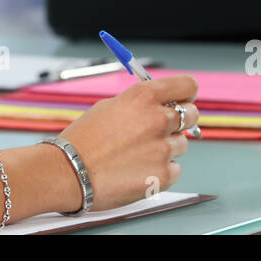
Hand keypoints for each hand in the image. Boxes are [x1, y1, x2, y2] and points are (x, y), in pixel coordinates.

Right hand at [54, 75, 198, 211]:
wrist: (68, 171)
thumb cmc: (83, 140)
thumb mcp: (110, 107)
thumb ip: (140, 104)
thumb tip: (159, 107)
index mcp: (143, 97)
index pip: (187, 86)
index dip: (187, 93)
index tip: (184, 99)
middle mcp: (157, 119)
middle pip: (192, 114)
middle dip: (181, 121)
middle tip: (161, 130)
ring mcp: (162, 148)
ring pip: (182, 144)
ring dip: (167, 147)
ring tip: (139, 154)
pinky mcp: (163, 175)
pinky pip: (176, 169)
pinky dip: (162, 170)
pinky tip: (139, 169)